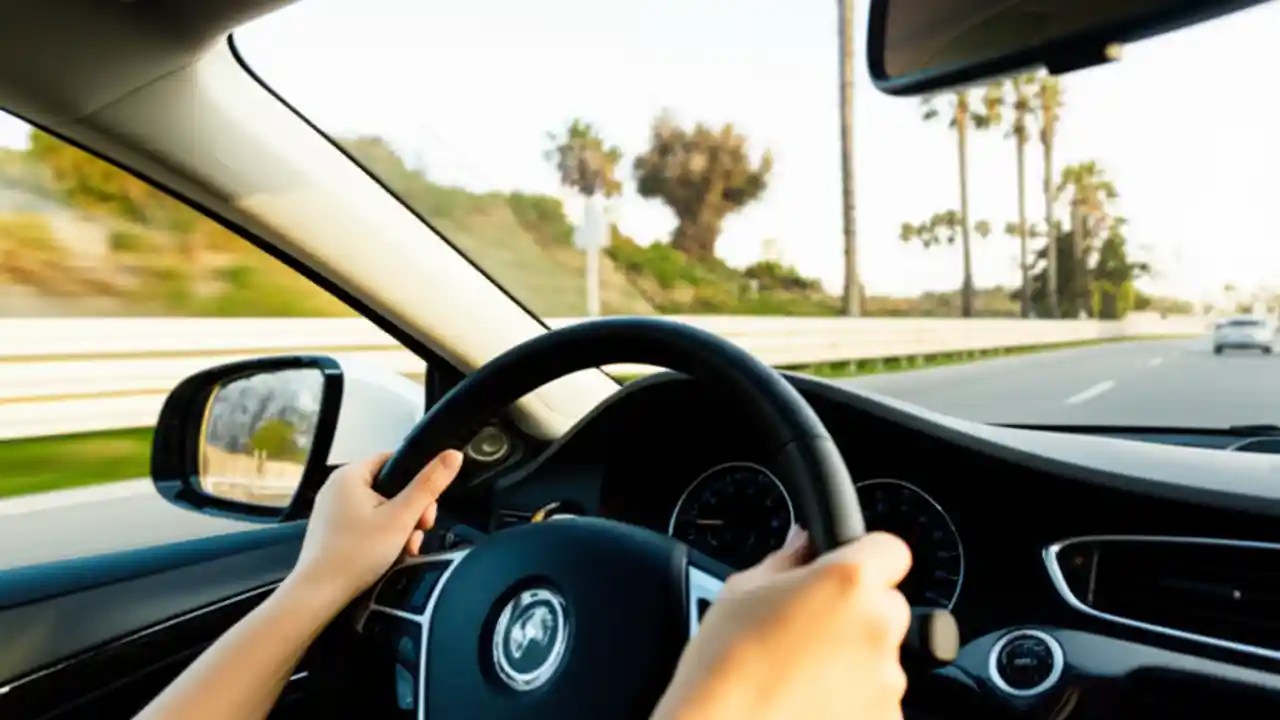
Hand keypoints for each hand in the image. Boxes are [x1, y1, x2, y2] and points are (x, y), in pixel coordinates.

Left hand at [286, 450, 462, 606]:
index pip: (394, 460)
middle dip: (411, 511)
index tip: (428, 504)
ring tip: (406, 549)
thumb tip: (453, 455)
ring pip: (381, 509)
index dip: (417, 478)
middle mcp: (338, 487)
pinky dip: (383, 536)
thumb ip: (428, 486)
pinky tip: (392, 555)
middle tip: (420, 531)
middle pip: (390, 487)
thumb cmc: (357, 553)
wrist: (318, 594)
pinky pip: (367, 523)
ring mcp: (333, 509)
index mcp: (350, 474)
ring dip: (401, 527)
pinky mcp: (333, 530)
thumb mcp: (401, 518)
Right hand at [652, 529, 912, 719]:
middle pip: (887, 606)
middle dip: (858, 612)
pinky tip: (810, 698)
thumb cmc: (725, 665)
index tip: (843, 570)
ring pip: (882, 655)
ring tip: (802, 672)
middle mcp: (878, 626)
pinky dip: (853, 697)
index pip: (890, 549)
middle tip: (810, 626)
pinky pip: (876, 697)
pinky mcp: (886, 717)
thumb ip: (786, 560)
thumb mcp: (742, 590)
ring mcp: (886, 678)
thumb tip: (802, 544)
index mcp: (849, 581)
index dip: (865, 557)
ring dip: (854, 658)